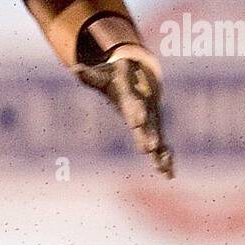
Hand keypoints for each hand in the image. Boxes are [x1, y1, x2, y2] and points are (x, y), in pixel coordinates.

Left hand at [76, 45, 174, 177]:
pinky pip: (162, 147)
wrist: (141, 75)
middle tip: (151, 148)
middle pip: (148, 125)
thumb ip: (89, 75)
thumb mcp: (102, 76)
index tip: (137, 123)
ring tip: (163, 169)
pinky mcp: (154, 131)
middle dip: (149, 136)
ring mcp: (152, 122)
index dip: (136, 114)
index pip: (134, 106)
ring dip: (161, 154)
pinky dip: (166, 160)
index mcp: (133, 98)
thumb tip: (74, 68)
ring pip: (159, 139)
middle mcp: (146, 112)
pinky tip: (170, 175)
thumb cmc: (116, 78)